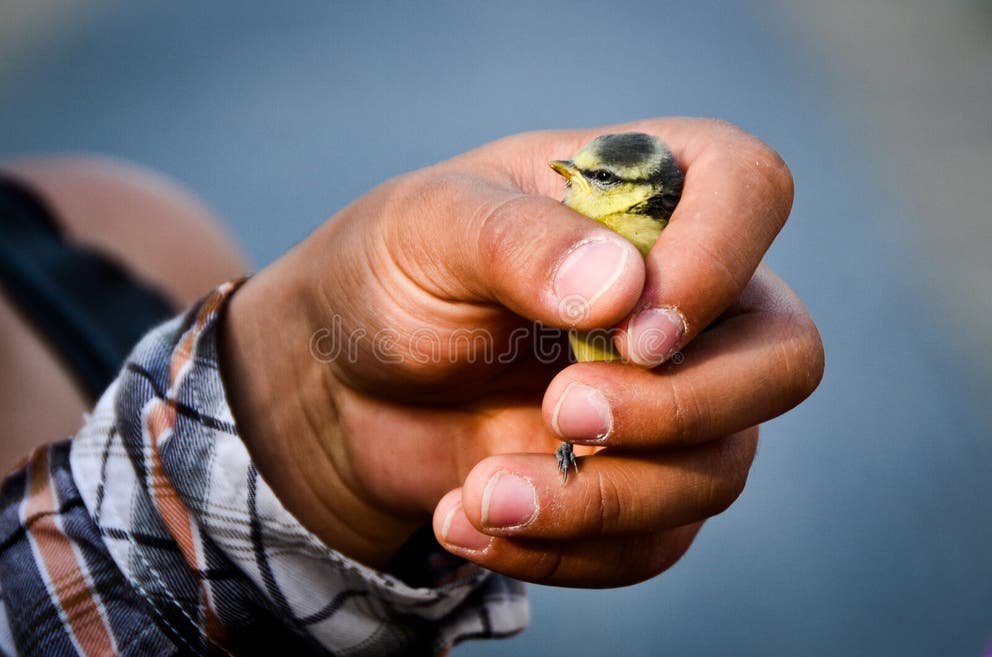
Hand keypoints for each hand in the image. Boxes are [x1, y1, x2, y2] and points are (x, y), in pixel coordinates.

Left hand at [219, 118, 823, 585]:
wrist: (341, 384)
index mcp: (642, 196)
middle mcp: (682, 299)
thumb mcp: (427, 230)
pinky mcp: (637, 483)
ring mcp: (670, 399)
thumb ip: (518, 243)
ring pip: (721, 468)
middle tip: (562, 415)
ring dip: (602, 499)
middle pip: (782, 358)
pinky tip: (472, 522)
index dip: (717, 261)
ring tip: (480, 493)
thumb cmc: (389, 276)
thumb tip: (622, 292)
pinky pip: (655, 542)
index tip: (626, 328)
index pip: (751, 189)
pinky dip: (567, 551)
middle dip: (679, 408)